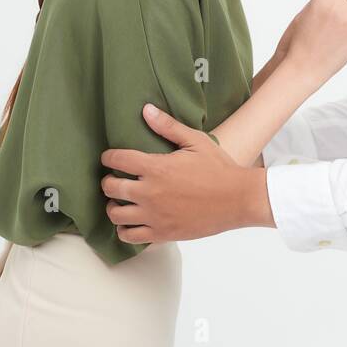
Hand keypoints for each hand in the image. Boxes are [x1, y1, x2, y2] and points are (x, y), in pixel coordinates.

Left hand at [100, 104, 273, 242]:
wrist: (238, 199)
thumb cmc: (218, 168)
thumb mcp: (196, 142)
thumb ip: (168, 126)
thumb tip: (146, 110)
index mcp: (156, 168)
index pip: (117, 160)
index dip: (109, 157)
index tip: (110, 158)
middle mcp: (149, 193)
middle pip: (111, 188)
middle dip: (108, 182)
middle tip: (114, 180)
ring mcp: (154, 216)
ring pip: (116, 215)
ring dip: (113, 207)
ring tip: (121, 202)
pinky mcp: (162, 233)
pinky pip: (130, 236)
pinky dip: (124, 230)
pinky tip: (131, 222)